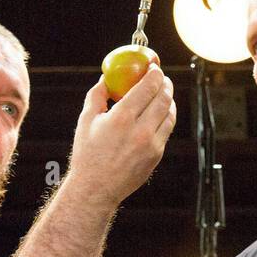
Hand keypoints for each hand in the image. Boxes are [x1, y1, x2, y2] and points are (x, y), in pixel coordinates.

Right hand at [68, 62, 175, 209]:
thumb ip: (97, 95)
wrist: (96, 189)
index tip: (154, 67)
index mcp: (121, 118)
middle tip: (161, 78)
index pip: (147, 87)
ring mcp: (152, 145)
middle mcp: (140, 131)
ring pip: (169, 114)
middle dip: (165, 83)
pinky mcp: (157, 155)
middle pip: (163, 98)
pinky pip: (166, 130)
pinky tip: (159, 113)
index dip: (154, 73)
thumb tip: (106, 78)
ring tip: (162, 93)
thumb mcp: (86, 121)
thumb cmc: (88, 154)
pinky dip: (165, 118)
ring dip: (169, 100)